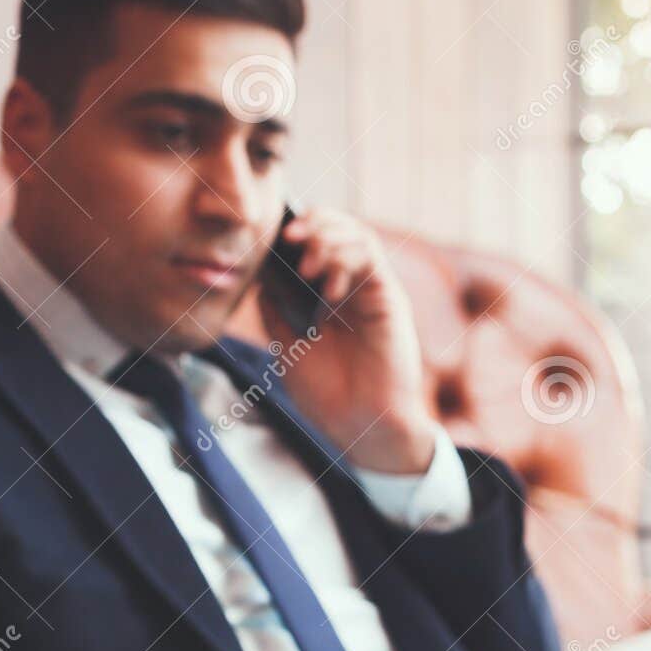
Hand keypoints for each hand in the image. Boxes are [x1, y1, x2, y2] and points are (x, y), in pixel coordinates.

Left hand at [256, 207, 435, 473]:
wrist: (360, 427)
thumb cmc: (328, 394)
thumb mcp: (286, 346)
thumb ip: (276, 309)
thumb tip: (260, 274)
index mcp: (327, 296)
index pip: (317, 244)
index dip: (298, 230)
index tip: (273, 235)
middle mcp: (353, 287)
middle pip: (339, 230)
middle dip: (313, 223)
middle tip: (289, 235)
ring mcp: (372, 291)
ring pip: (357, 236)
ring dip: (328, 238)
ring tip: (307, 263)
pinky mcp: (389, 300)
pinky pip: (371, 260)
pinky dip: (348, 260)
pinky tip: (329, 286)